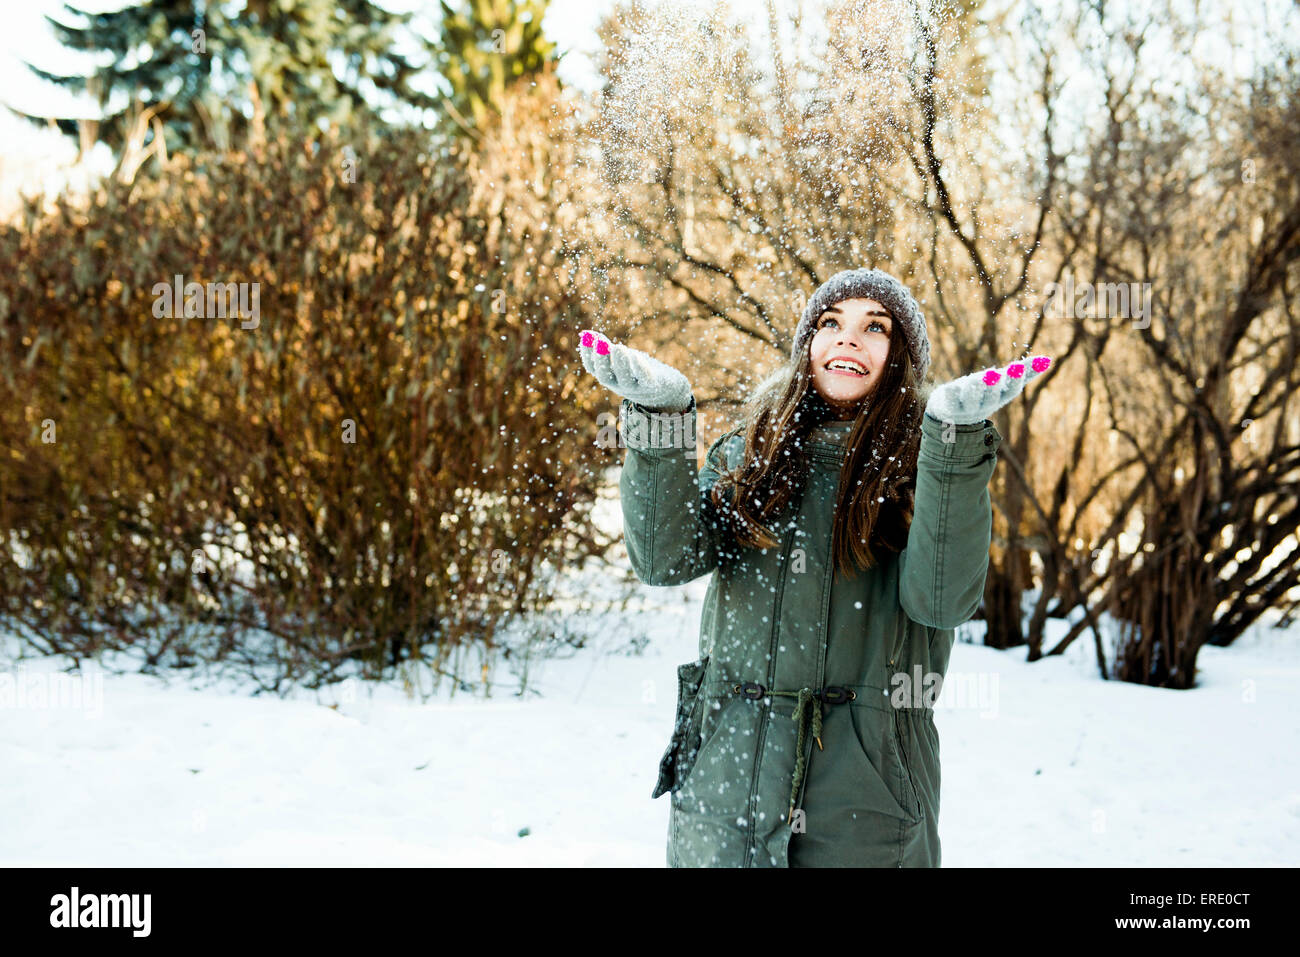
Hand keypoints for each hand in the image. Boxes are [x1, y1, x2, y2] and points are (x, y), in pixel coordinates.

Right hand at [578, 330, 692, 412]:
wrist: (667, 390)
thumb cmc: (640, 372)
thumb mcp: (622, 359)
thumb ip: (607, 348)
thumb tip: (586, 333)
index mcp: (610, 377)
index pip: (593, 368)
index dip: (587, 354)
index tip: (584, 337)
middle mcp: (620, 385)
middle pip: (606, 377)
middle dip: (601, 360)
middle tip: (599, 343)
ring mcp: (636, 388)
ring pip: (625, 379)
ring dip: (621, 364)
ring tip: (618, 347)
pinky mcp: (652, 385)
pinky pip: (645, 379)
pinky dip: (639, 368)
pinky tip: (636, 356)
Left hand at [924, 355, 1051, 424]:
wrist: (951, 414)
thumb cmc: (982, 393)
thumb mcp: (1003, 383)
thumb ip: (1024, 373)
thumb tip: (1048, 360)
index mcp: (999, 397)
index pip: (1010, 391)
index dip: (1014, 380)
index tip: (1017, 366)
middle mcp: (984, 404)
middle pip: (991, 397)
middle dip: (994, 386)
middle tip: (995, 373)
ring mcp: (966, 407)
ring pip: (971, 401)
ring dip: (975, 390)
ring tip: (976, 379)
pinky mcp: (949, 406)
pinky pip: (950, 402)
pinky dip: (950, 395)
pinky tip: (950, 388)